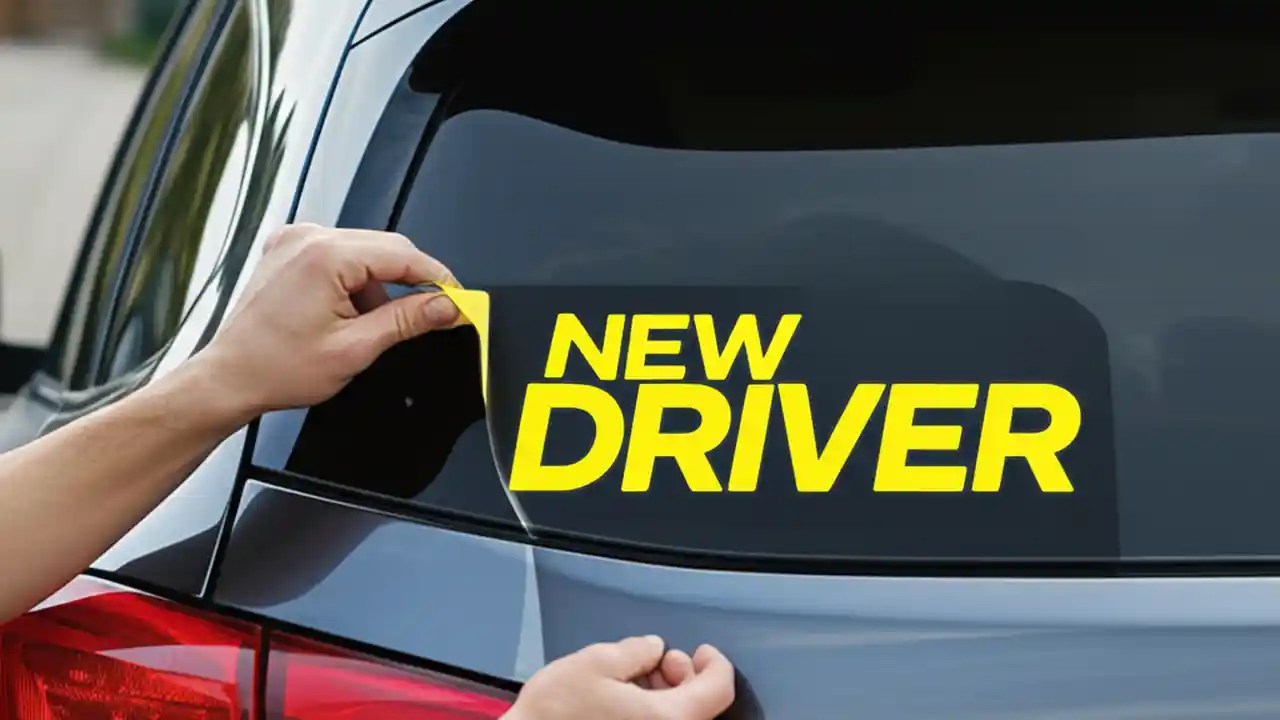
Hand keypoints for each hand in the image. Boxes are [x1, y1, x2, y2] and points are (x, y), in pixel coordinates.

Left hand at [194, 224, 460, 421]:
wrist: (229, 377)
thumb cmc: (277, 368)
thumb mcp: (356, 348)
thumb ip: (408, 320)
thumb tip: (447, 306)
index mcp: (325, 256)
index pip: (403, 254)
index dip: (438, 277)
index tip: (459, 298)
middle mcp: (308, 238)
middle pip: (385, 247)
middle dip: (410, 282)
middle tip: (433, 314)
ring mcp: (295, 241)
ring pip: (364, 253)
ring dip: (378, 287)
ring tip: (364, 327)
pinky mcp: (288, 251)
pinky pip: (339, 256)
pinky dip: (353, 282)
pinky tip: (345, 314)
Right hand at [504, 636, 735, 719]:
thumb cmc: (559, 710)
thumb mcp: (597, 662)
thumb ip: (636, 651)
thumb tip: (655, 649)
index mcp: (669, 719)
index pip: (718, 691)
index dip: (716, 664)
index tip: (701, 650)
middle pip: (699, 708)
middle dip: (684, 677)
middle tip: (657, 660)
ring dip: (666, 696)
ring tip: (635, 677)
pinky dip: (651, 713)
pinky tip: (625, 700)